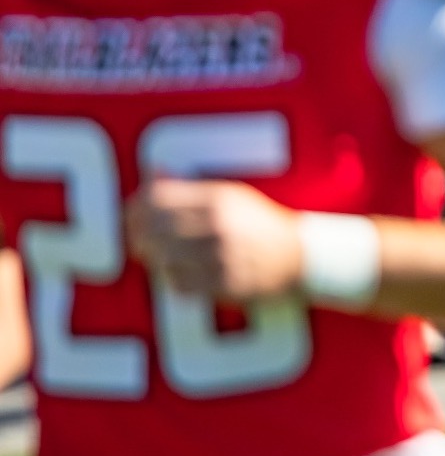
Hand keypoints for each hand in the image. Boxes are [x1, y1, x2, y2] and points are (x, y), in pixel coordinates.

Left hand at [125, 179, 302, 301]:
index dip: (136, 207)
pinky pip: (179, 284)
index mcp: (218, 198)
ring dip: (157, 260)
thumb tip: (153, 171)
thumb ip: (189, 185)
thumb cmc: (259, 224)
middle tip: (140, 242)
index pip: (157, 198)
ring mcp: (222, 256)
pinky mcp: (225, 284)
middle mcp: (219, 225)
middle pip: (154, 230)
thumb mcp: (231, 195)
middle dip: (139, 237)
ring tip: (163, 258)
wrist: (301, 256)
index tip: (132, 215)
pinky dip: (175, 280)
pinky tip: (184, 273)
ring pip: (162, 260)